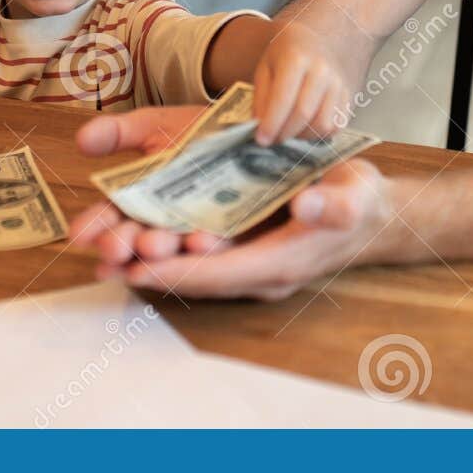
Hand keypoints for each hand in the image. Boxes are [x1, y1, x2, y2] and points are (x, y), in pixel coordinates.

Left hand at [68, 105, 397, 300]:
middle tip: (106, 254)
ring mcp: (246, 260)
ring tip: (103, 247)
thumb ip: (334, 206)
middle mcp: (257, 269)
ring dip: (149, 257)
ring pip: (189, 263)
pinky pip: (196, 250)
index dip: (180, 272)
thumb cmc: (362, 203)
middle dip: (151, 266)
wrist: (369, 213)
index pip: (223, 273)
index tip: (138, 269)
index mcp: (282, 263)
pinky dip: (164, 244)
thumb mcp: (356, 198)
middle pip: (195, 274)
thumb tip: (307, 204)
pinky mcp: (239, 246)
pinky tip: (131, 230)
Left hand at [251, 20, 355, 142]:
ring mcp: (339, 84)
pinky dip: (319, 134)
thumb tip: (259, 125)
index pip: (283, 99)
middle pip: (303, 114)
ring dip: (302, 137)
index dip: (271, 124)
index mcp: (296, 58)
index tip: (261, 139)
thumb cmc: (290, 49)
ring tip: (288, 132)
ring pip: (323, 125)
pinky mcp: (349, 96)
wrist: (326, 34)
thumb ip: (261, 95)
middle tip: (272, 139)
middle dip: (284, 134)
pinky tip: (305, 128)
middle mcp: (321, 71)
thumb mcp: (267, 64)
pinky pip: (336, 126)